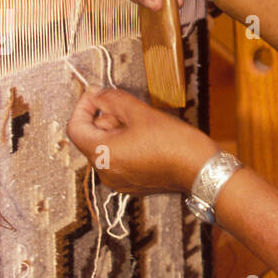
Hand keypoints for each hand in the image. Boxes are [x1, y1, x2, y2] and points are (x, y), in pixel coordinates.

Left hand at [67, 86, 215, 195]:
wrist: (201, 170)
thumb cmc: (175, 145)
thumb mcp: (140, 113)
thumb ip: (112, 100)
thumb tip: (96, 93)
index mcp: (104, 155)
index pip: (75, 128)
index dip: (83, 107)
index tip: (96, 96)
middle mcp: (107, 172)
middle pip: (91, 139)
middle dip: (105, 119)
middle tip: (129, 110)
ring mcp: (119, 181)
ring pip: (106, 149)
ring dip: (117, 132)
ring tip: (142, 125)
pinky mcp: (132, 184)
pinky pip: (119, 161)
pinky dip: (126, 147)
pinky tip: (146, 140)